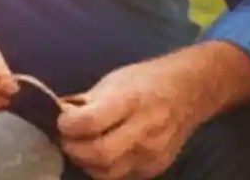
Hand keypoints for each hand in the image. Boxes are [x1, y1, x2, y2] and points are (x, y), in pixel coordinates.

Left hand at [58, 57, 200, 179]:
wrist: (190, 91)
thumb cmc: (147, 79)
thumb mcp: (115, 79)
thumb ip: (87, 100)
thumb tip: (59, 112)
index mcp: (131, 100)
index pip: (91, 122)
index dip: (68, 125)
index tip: (62, 121)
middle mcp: (144, 130)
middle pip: (99, 154)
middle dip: (74, 149)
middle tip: (67, 139)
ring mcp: (151, 154)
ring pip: (107, 174)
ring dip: (86, 163)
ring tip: (82, 148)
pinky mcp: (155, 169)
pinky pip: (121, 176)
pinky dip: (104, 169)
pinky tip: (101, 155)